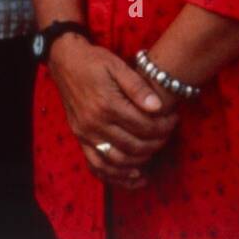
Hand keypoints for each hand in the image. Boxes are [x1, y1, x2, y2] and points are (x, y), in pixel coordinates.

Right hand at [48, 37, 178, 189]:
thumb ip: (137, 87)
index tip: (174, 120)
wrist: (65, 61)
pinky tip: (134, 176)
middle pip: (134, 146)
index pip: (143, 126)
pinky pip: (98, 166)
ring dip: (141, 161)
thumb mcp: (117, 65)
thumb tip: (158, 107)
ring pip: (118, 161)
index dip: (163, 127)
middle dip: (157, 143)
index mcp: (107, 104)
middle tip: (168, 133)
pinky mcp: (80, 139)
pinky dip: (117, 176)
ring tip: (155, 150)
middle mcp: (95, 123)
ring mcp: (85, 134)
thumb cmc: (94, 61)